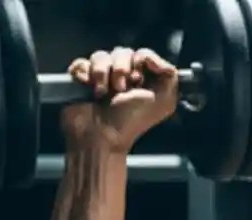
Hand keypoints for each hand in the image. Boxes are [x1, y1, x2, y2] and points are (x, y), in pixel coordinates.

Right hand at [61, 47, 179, 152]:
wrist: (102, 135)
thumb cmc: (132, 121)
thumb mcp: (164, 100)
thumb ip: (170, 74)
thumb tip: (152, 56)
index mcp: (144, 79)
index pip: (142, 53)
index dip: (140, 60)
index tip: (139, 79)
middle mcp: (124, 76)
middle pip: (121, 51)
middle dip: (121, 68)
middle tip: (121, 89)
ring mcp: (102, 77)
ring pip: (100, 55)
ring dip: (102, 73)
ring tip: (104, 93)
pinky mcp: (83, 79)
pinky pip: (81, 63)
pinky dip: (84, 74)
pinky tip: (89, 88)